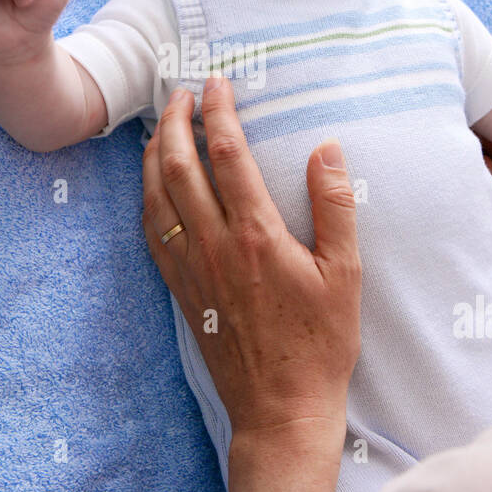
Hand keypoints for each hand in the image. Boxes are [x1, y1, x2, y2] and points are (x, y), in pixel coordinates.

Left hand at [141, 77, 361, 491]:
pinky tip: (151, 185)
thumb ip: (335, 206)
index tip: (217, 84)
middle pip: (179, 166)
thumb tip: (326, 149)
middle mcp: (215, 245)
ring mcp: (191, 268)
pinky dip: (145, 198)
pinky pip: (151, 232)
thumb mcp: (345, 273)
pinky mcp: (180, 289)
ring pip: (156, 196)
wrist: (281, 407)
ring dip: (152, 153)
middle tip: (180, 94)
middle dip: (174, 121)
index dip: (219, 111)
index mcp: (257, 234)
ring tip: (158, 126)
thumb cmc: (320, 343)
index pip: (228, 153)